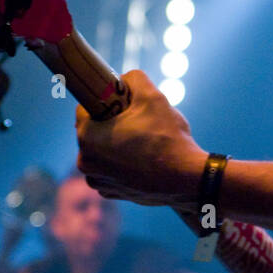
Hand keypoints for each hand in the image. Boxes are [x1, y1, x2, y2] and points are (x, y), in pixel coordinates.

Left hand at [75, 70, 206, 206]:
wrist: (186, 178)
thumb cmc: (167, 138)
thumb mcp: (152, 96)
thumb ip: (134, 78)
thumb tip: (125, 80)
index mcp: (87, 136)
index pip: (85, 108)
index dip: (106, 101)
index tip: (123, 104)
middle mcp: (85, 161)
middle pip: (93, 131)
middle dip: (111, 124)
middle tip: (137, 123)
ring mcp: (98, 180)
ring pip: (102, 152)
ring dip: (116, 145)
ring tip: (143, 143)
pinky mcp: (111, 193)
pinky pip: (111, 171)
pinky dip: (122, 165)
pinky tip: (143, 161)